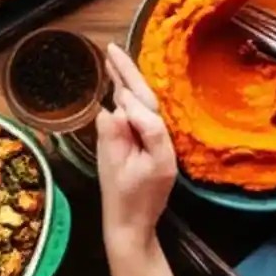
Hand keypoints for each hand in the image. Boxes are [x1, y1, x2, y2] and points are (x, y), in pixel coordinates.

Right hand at [96, 44, 177, 252]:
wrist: (130, 226)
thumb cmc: (122, 199)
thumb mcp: (114, 168)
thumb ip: (114, 136)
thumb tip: (112, 108)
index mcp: (161, 148)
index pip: (147, 115)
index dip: (130, 102)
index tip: (114, 92)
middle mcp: (163, 140)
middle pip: (148, 100)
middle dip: (129, 74)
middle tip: (111, 49)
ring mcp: (156, 142)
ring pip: (144, 105)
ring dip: (127, 81)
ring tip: (111, 58)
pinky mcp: (147, 144)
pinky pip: (139, 115)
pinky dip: (127, 97)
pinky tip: (115, 85)